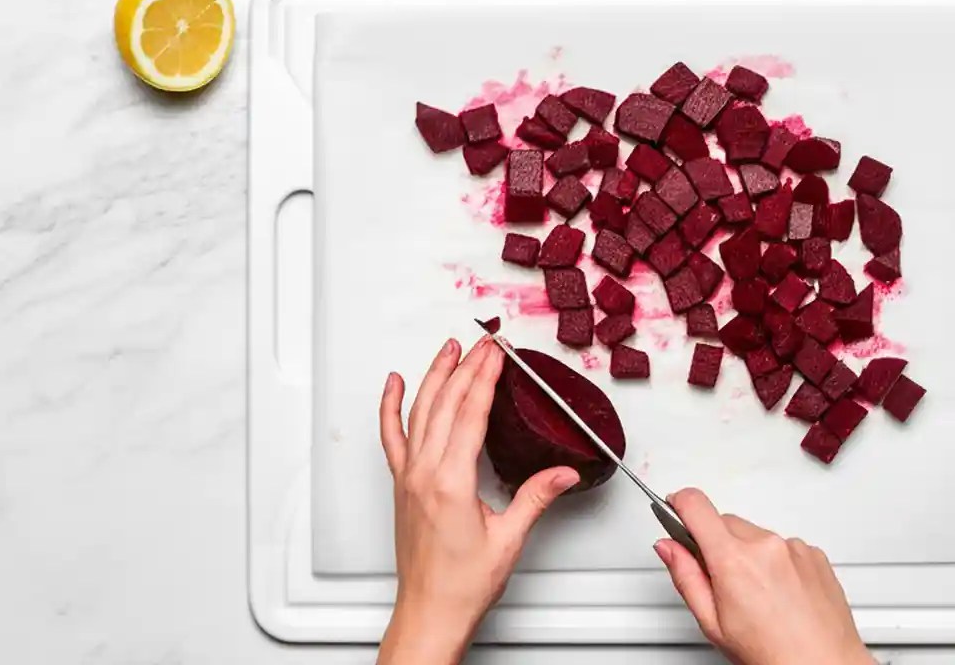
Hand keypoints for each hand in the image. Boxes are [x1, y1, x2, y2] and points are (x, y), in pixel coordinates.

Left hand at [376, 338, 580, 664]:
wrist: (430, 612)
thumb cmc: (462, 585)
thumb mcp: (510, 538)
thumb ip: (537, 497)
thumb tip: (565, 472)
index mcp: (450, 482)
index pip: (469, 414)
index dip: (484, 377)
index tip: (496, 352)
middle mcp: (423, 474)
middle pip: (445, 404)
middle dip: (466, 367)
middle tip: (484, 342)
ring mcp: (408, 477)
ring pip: (418, 412)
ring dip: (434, 376)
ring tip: (448, 349)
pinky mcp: (401, 485)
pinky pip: (391, 437)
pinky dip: (389, 407)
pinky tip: (393, 385)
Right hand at [655, 489, 875, 664]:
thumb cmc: (772, 654)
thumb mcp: (713, 623)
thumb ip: (686, 577)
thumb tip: (668, 547)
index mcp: (734, 560)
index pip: (696, 505)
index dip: (679, 503)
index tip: (674, 507)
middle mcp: (766, 545)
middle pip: (725, 521)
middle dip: (715, 542)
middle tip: (720, 580)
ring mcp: (794, 547)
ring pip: (756, 534)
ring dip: (749, 553)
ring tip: (757, 595)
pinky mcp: (814, 553)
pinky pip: (784, 546)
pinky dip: (776, 561)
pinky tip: (779, 593)